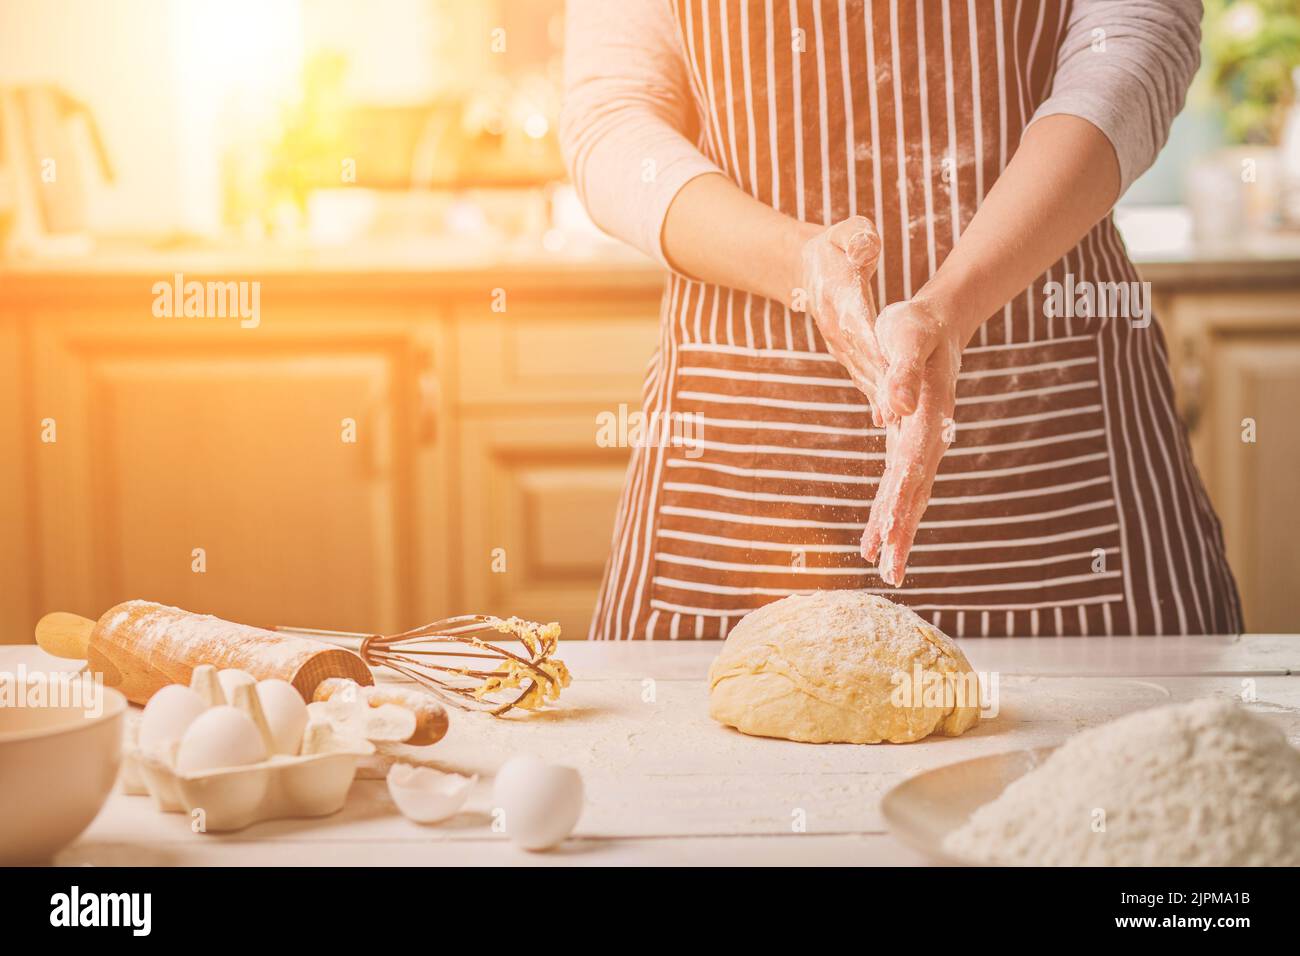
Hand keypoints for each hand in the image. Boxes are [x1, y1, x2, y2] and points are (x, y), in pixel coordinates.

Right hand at [796, 216, 895, 425]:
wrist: (808, 269)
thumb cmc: (835, 247)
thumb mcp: (846, 231)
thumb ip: (857, 237)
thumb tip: (865, 250)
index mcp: (836, 294)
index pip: (856, 321)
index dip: (871, 344)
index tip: (887, 365)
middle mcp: (834, 325)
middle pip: (859, 356)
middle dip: (878, 381)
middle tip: (898, 407)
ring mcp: (837, 343)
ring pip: (860, 371)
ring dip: (877, 396)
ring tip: (898, 422)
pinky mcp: (844, 354)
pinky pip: (861, 376)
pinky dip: (874, 396)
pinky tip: (890, 420)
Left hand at [859, 297, 964, 585]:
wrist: (934, 324)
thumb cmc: (917, 326)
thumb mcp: (907, 337)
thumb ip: (901, 373)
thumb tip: (889, 411)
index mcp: (929, 416)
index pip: (913, 466)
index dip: (901, 501)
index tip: (890, 533)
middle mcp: (930, 438)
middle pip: (915, 493)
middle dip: (902, 533)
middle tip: (891, 574)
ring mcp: (922, 445)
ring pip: (910, 496)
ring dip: (896, 531)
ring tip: (884, 569)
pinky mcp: (910, 445)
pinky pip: (900, 485)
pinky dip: (888, 512)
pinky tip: (874, 536)